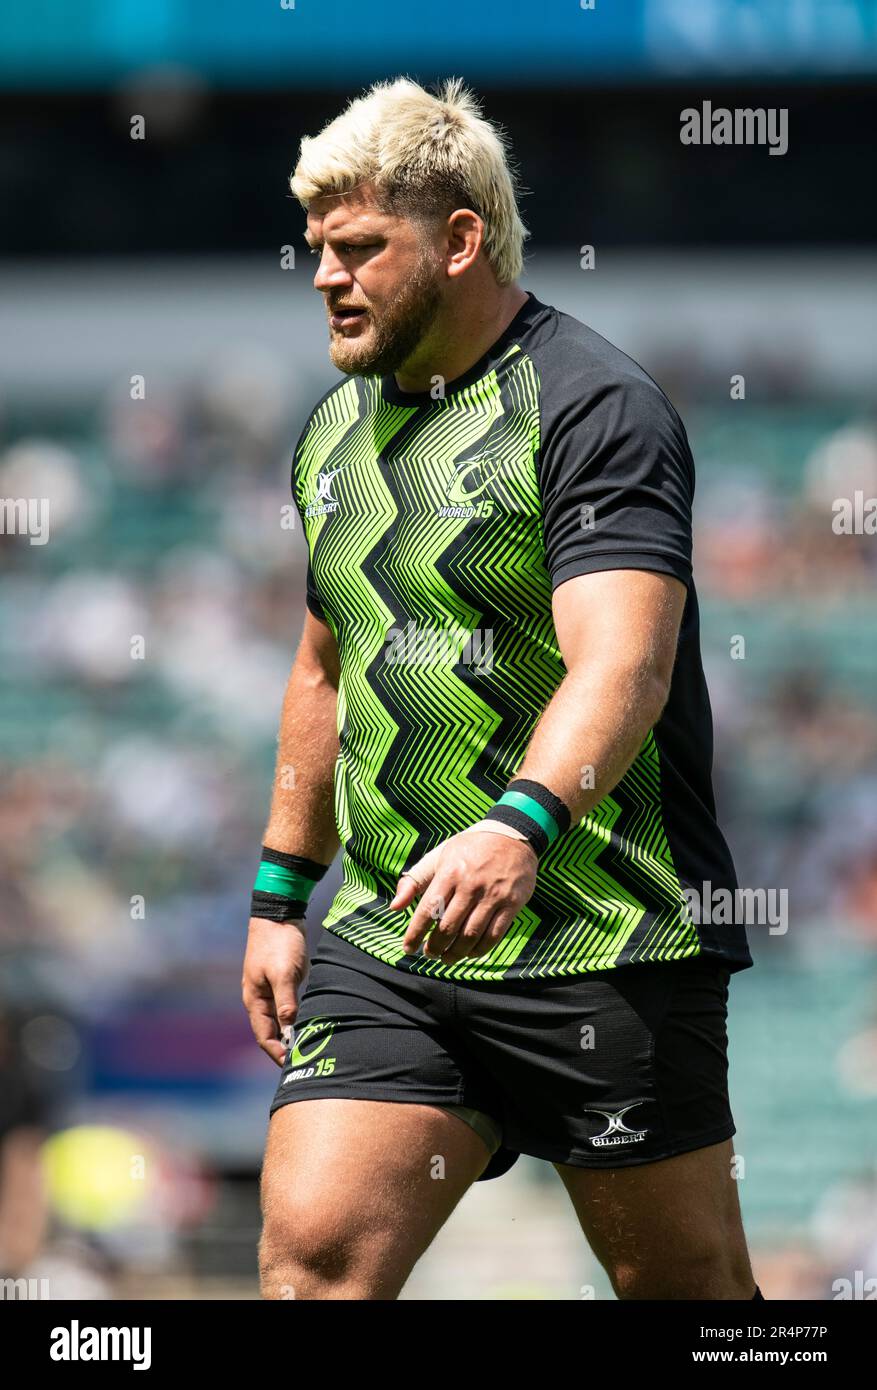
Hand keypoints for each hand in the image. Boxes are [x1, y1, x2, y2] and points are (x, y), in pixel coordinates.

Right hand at [242, 917, 308, 1065]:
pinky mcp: (281, 981)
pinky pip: (286, 1007)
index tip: (293, 1066)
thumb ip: (286, 1000)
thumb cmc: (279, 942)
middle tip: (303, 1061)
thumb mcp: (284, 972)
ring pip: (279, 1020)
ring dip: (290, 1034)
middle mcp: (259, 998)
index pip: (264, 1036)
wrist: (279, 913)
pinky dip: (295, 1018)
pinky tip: (308, 1023)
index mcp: (255, 999)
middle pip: (270, 1031)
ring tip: (308, 1047)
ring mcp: (269, 989)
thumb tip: (289, 1027)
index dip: (277, 1052)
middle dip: (284, 1048)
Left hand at [389, 829, 537, 963]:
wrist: (512, 836)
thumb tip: (394, 907)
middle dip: (435, 947)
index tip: (408, 948)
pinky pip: (494, 935)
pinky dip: (479, 950)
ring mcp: (493, 896)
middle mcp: (471, 885)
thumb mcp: (439, 856)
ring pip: (470, 936)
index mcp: (450, 872)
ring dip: (455, 953)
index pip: (428, 910)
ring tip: (446, 958)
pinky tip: (470, 953)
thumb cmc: (469, 849)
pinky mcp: (512, 904)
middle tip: (429, 954)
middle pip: (448, 927)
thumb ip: (414, 881)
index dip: (415, 933)